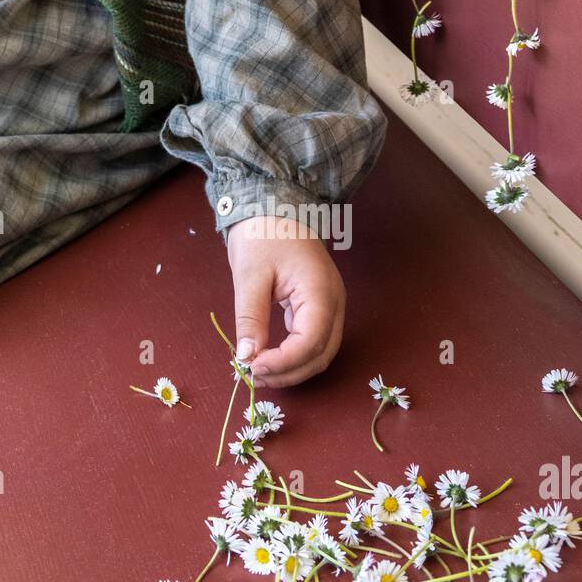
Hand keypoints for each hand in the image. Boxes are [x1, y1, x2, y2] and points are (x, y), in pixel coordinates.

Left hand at [226, 216, 345, 387]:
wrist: (273, 206)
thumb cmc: (263, 234)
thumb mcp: (250, 276)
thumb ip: (250, 318)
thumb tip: (248, 356)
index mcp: (321, 292)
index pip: (311, 342)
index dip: (283, 362)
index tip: (253, 367)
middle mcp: (334, 303)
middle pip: (321, 354)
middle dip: (289, 372)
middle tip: (253, 375)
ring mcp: (331, 306)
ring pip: (320, 352)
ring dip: (292, 368)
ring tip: (259, 369)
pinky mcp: (320, 308)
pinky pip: (314, 341)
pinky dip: (294, 356)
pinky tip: (269, 356)